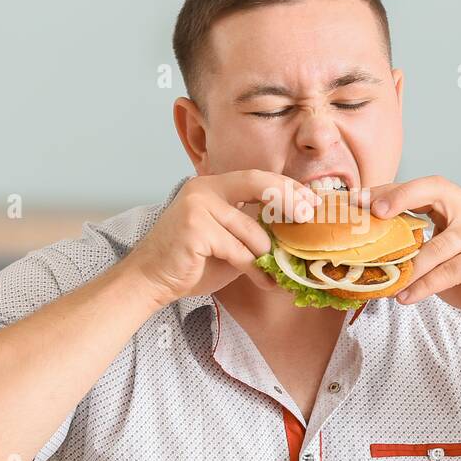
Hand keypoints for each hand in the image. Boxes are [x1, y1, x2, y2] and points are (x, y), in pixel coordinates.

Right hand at [125, 170, 319, 307]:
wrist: (150, 279)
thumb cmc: (190, 262)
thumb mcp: (227, 239)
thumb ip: (251, 229)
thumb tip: (292, 231)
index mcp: (212, 187)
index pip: (257, 178)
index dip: (287, 187)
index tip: (310, 201)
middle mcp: (204, 189)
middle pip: (258, 184)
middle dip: (288, 199)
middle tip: (308, 218)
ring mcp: (198, 206)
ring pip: (251, 231)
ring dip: (265, 256)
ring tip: (273, 273)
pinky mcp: (196, 229)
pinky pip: (239, 251)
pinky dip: (254, 270)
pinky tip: (263, 282)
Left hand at [365, 176, 460, 329]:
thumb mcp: (442, 257)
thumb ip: (417, 245)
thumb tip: (370, 248)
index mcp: (460, 206)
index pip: (425, 187)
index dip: (393, 190)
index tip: (362, 198)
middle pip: (436, 191)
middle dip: (402, 197)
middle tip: (374, 212)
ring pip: (439, 243)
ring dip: (410, 264)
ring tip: (386, 279)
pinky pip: (449, 271)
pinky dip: (423, 286)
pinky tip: (405, 296)